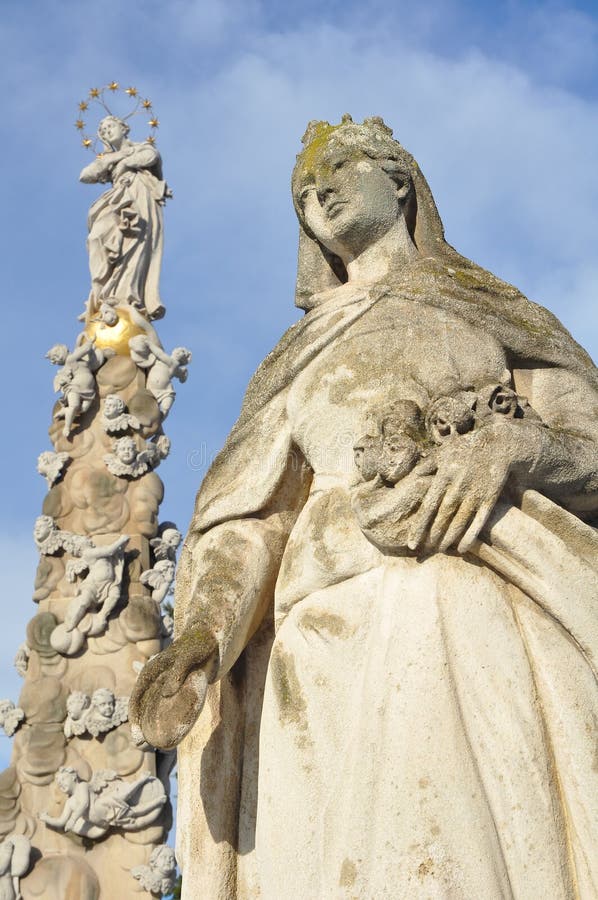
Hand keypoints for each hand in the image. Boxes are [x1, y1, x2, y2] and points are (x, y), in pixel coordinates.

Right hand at [129, 627, 216, 749]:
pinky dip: (169, 719)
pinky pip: (170, 707)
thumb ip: (178, 673)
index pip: (136, 698)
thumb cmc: (200, 644)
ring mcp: (167, 684)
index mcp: (152, 671)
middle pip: (144, 706)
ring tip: (162, 744)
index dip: (134, 717)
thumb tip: (166, 693)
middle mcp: (156, 679)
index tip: (138, 736)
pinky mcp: (179, 688)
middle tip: (147, 745)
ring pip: (155, 709)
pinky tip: (175, 731)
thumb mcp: (189, 657)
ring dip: (154, 725)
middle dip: (142, 727)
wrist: (213, 638)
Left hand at [407, 421, 530, 554]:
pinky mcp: (490, 498)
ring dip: (449, 538)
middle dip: (432, 536)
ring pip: (459, 521)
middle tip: (424, 551)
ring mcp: (475, 492)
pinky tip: (462, 549)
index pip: (428, 506)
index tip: (411, 542)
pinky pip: (479, 521)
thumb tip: (406, 482)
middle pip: (442, 517)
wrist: (499, 444)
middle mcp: (458, 486)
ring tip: (439, 550)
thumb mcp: (442, 453)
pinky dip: (470, 536)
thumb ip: (424, 468)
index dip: (419, 526)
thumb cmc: (465, 450)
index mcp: (444, 475)